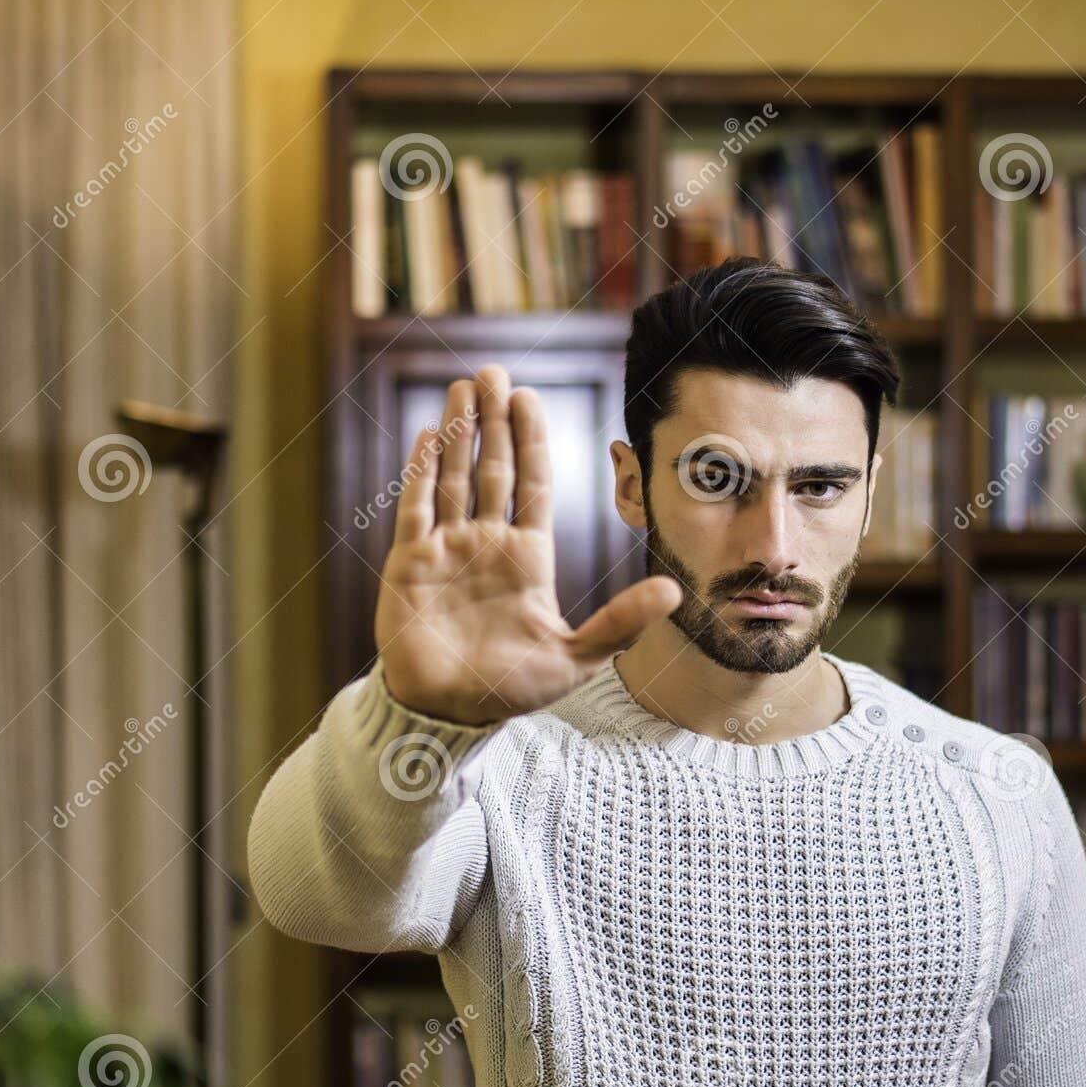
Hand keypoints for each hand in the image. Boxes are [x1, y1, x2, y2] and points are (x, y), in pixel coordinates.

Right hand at [375, 364, 681, 725]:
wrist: (446, 714)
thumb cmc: (509, 690)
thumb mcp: (576, 658)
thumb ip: (620, 623)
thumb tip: (675, 592)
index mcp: (527, 558)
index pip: (531, 484)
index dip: (530, 441)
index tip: (530, 399)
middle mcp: (487, 543)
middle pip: (491, 468)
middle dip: (493, 420)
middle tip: (494, 372)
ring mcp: (447, 549)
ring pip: (454, 476)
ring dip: (459, 432)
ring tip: (464, 387)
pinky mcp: (410, 563)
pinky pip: (416, 507)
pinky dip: (422, 471)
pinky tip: (430, 434)